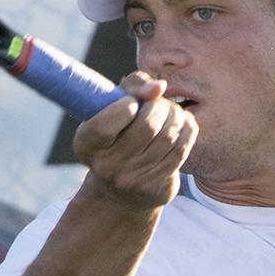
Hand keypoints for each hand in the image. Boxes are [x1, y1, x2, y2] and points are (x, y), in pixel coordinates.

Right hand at [73, 71, 197, 211]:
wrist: (120, 189)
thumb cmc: (117, 133)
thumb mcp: (113, 106)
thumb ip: (134, 86)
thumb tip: (159, 88)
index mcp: (87, 143)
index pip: (115, 116)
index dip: (130, 103)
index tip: (132, 103)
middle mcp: (106, 166)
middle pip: (148, 126)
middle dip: (161, 107)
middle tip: (161, 105)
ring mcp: (132, 180)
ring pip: (168, 137)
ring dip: (176, 117)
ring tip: (173, 113)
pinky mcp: (155, 188)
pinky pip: (180, 151)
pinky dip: (187, 131)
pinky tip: (183, 124)